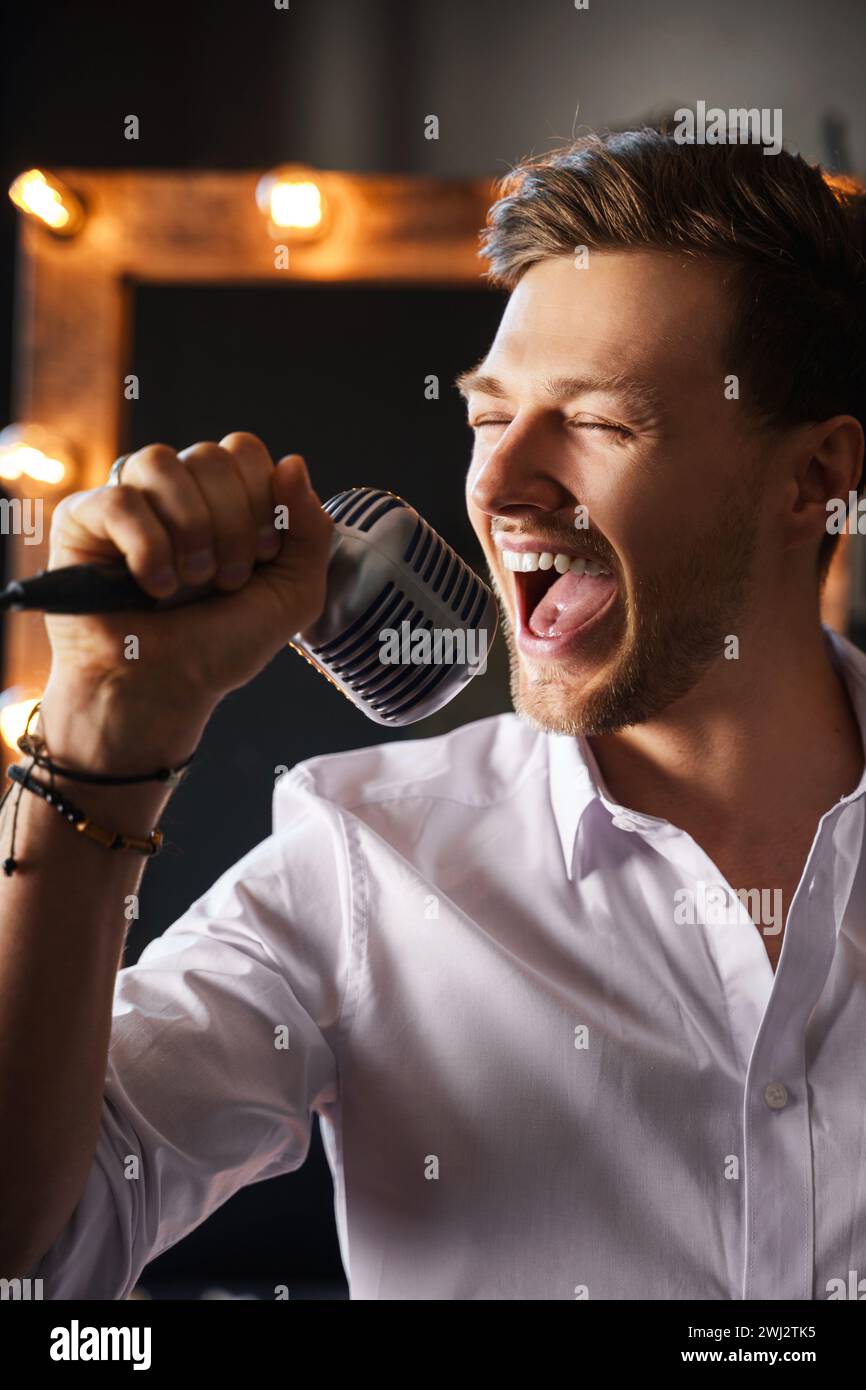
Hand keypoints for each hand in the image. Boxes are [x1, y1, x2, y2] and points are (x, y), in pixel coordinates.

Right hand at [43, 433, 333, 714]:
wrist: (163, 690)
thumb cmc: (220, 645)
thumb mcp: (292, 594)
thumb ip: (310, 529)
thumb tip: (293, 462)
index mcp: (223, 498)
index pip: (245, 451)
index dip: (262, 500)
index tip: (261, 556)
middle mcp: (175, 492)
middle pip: (210, 455)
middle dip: (231, 525)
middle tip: (224, 580)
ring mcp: (127, 501)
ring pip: (161, 462)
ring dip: (189, 529)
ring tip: (190, 581)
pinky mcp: (81, 520)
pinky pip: (119, 499)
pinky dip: (147, 546)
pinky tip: (153, 585)